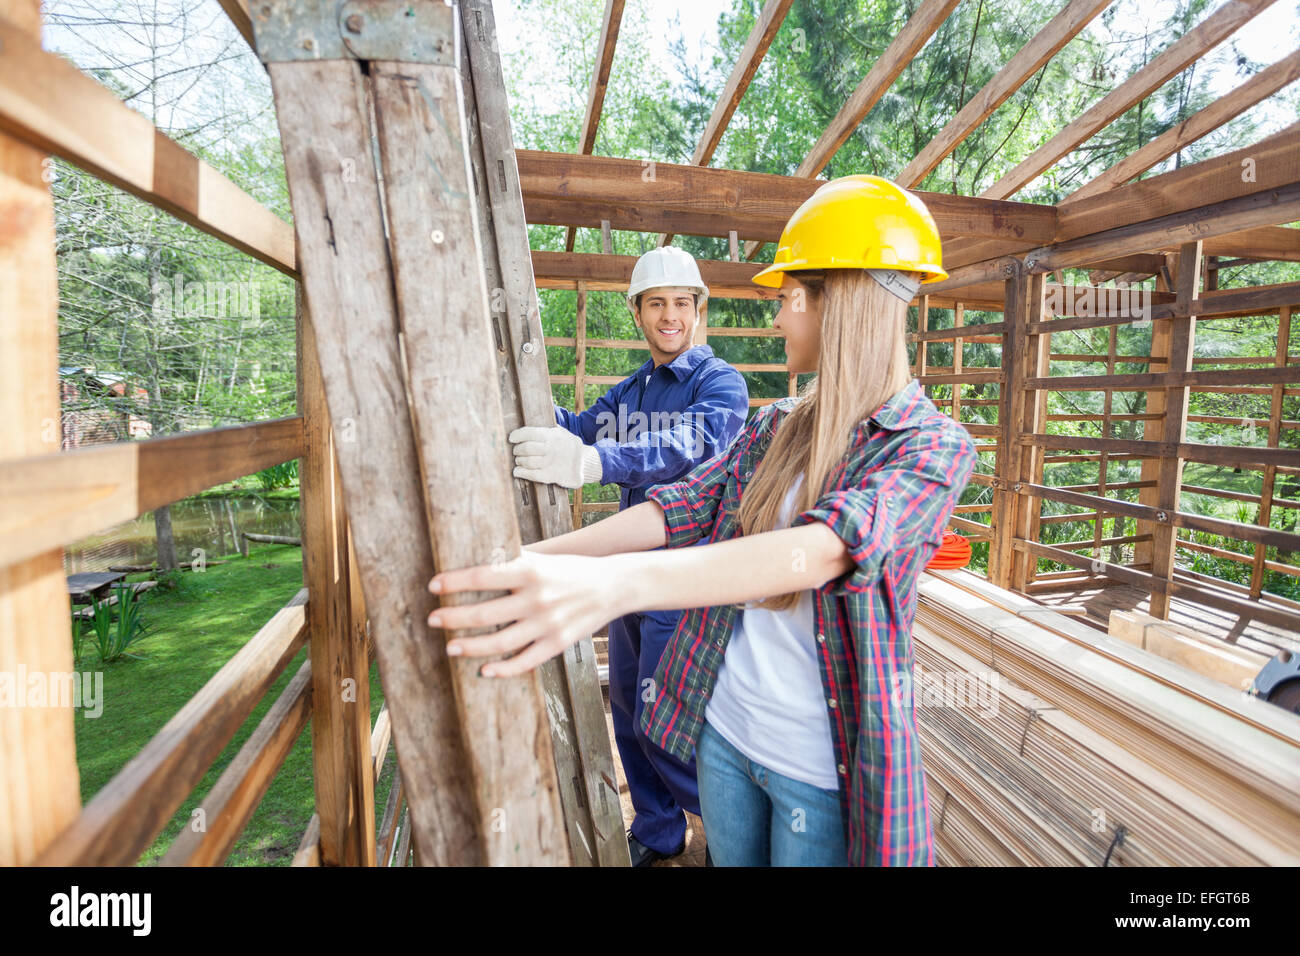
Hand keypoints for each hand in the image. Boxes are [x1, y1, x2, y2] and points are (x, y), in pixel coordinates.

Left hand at [427, 550, 623, 676]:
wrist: (613, 585)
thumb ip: (512, 561)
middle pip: (483, 613)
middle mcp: (536, 598)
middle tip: (432, 619)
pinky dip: (502, 669)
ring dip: (469, 646)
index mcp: (530, 571)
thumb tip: (477, 559)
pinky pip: (524, 661)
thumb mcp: (543, 559)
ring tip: (450, 647)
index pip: (482, 576)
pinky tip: (484, 670)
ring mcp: (547, 624)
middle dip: (452, 618)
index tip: (432, 586)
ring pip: (498, 642)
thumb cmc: (571, 569)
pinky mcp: (557, 643)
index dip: (453, 582)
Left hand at [509, 425, 601, 488]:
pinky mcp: (552, 476)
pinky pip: (533, 475)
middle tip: (516, 451)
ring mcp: (551, 463)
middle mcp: (551, 448)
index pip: (529, 433)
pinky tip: (517, 472)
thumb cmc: (568, 445)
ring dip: (519, 461)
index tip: (511, 438)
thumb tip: (531, 421)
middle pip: (527, 448)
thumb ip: (547, 429)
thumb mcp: (562, 432)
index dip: (517, 435)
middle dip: (517, 450)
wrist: (585, 463)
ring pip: (528, 462)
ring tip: (518, 461)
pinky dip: (522, 473)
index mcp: (552, 435)